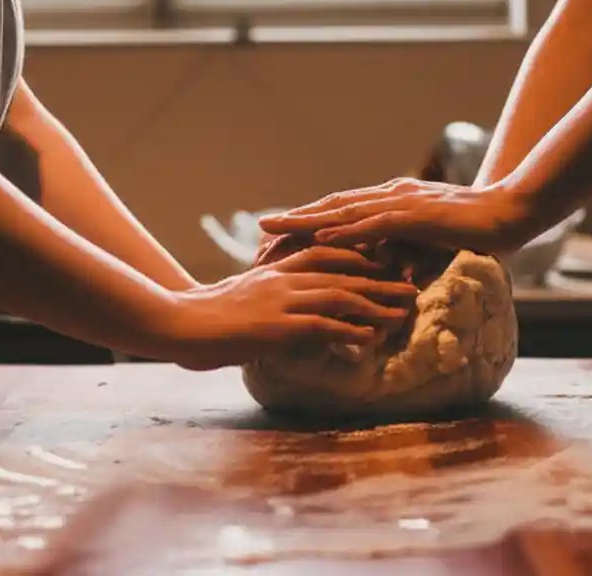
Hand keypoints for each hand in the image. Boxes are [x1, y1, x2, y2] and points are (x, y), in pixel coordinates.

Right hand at [165, 246, 416, 370]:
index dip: (364, 259)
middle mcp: (285, 278)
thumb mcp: (248, 298)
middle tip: (412, 286)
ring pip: (341, 296)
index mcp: (279, 267)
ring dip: (375, 305)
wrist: (179, 324)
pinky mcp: (278, 325)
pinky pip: (322, 326)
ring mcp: (282, 300)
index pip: (330, 254)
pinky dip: (349, 332)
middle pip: (345, 273)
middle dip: (382, 280)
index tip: (391, 265)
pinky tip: (370, 339)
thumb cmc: (209, 315)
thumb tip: (297, 311)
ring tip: (403, 313)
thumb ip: (276, 297)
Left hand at [259, 178, 539, 252]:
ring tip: (276, 226)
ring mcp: (402, 203)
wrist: (512, 212)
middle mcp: (390, 197)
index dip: (310, 221)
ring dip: (307, 219)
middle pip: (333, 206)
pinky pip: (374, 223)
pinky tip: (321, 235)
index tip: (280, 234)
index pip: (343, 211)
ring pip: (344, 210)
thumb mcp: (431, 244)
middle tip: (261, 229)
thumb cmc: (477, 231)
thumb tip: (387, 275)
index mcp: (392, 202)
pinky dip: (345, 229)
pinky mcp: (417, 214)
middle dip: (296, 218)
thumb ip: (407, 253)